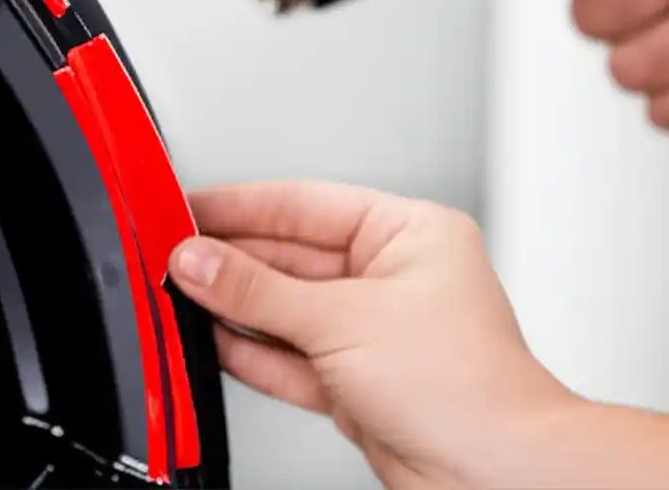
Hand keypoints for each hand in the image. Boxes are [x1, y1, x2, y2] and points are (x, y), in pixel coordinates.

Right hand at [167, 181, 576, 488]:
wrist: (494, 475)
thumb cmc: (467, 388)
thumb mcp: (342, 319)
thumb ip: (258, 290)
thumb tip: (199, 261)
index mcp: (408, 234)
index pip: (306, 205)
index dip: (242, 205)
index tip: (190, 206)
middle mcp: (392, 278)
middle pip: (290, 257)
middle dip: (231, 261)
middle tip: (174, 256)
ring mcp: (371, 331)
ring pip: (285, 309)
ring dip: (235, 307)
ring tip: (181, 294)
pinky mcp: (354, 381)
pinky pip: (288, 355)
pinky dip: (251, 351)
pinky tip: (212, 339)